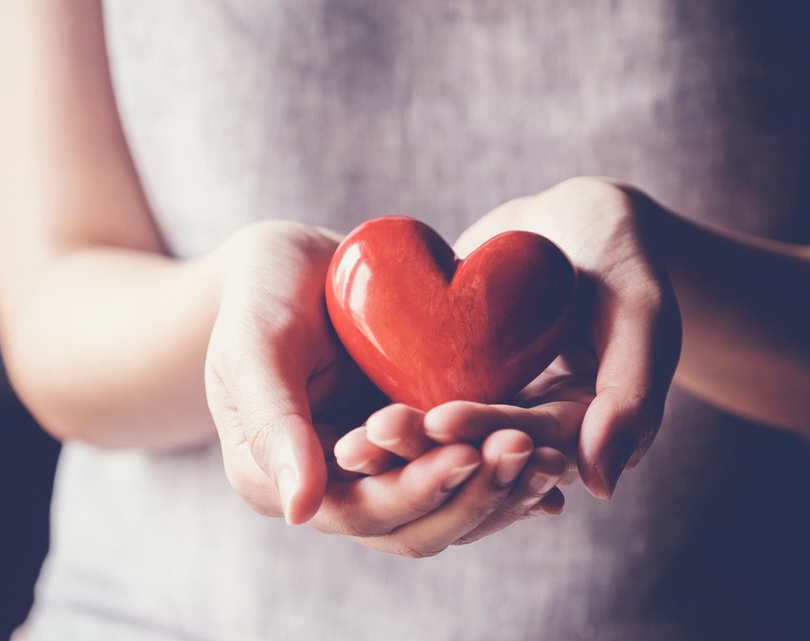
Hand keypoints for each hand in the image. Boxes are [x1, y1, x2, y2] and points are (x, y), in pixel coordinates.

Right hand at [206, 221, 566, 556]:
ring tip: (553, 457)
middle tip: (527, 451)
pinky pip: (467, 469)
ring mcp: (381, 470)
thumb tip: (300, 509)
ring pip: (450, 506)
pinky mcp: (418, 445)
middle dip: (474, 495)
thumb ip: (271, 422)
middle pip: (416, 525)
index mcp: (282, 482)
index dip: (417, 491)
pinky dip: (508, 471)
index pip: (362, 513)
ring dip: (502, 490)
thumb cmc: (259, 293)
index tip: (466, 455)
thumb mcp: (255, 345)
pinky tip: (555, 455)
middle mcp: (335, 491)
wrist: (292, 264)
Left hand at [337, 178, 680, 498]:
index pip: (530, 440)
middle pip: (479, 448)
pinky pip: (424, 400)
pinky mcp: (460, 383)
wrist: (581, 220)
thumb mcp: (643, 313)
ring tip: (351, 438)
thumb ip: (632, 395)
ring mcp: (494, 408)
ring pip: (445, 438)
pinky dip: (391, 407)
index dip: (485, 431)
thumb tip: (600, 485)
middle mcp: (534, 430)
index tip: (437, 418)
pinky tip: (348, 410)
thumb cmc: (625, 255)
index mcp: (585, 431)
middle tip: (372, 434)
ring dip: (401, 442)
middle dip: (427, 447)